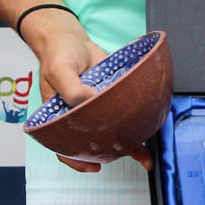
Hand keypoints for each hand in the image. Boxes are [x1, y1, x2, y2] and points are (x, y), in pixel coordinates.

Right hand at [23, 10, 142, 174]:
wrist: (72, 38)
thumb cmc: (58, 54)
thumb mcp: (59, 70)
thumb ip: (72, 89)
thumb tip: (92, 102)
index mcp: (59, 118)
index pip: (64, 147)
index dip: (77, 160)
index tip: (93, 167)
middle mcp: (78, 117)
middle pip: (93, 143)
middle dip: (111, 155)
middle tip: (134, 159)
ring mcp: (95, 109)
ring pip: (110, 132)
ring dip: (128, 143)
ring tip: (146, 155)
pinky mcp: (110, 98)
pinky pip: (121, 113)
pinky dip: (132, 120)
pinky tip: (145, 127)